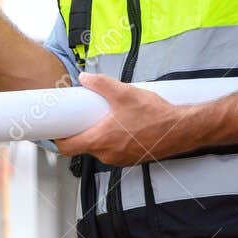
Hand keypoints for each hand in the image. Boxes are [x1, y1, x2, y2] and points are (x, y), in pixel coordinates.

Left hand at [54, 73, 187, 166]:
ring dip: (98, 135)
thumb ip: (101, 84)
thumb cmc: (155, 115)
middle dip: (81, 131)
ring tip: (103, 117)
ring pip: (100, 148)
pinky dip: (112, 140)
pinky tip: (120, 125)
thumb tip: (84, 78)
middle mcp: (108, 154)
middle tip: (82, 116)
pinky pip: (114, 150)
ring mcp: (120, 159)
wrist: (181, 129)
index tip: (56, 129)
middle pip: (83, 146)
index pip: (68, 148)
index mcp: (101, 141)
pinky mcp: (131, 158)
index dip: (58, 139)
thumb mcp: (124, 93)